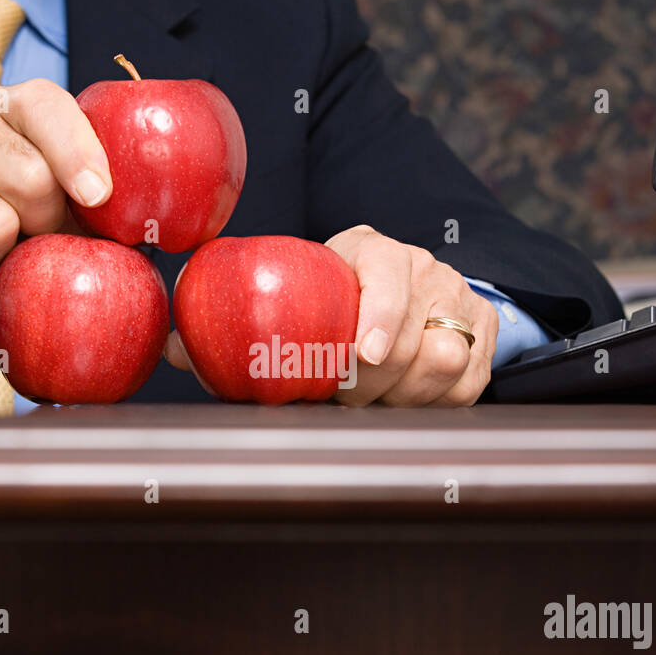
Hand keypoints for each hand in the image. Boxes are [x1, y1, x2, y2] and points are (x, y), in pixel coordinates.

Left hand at [165, 224, 496, 405]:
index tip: (362, 354)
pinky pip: (471, 385)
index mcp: (372, 250)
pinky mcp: (486, 336)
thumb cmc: (327, 301)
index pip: (389, 275)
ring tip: (370, 401)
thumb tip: (169, 348)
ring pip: (447, 363)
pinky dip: (437, 404)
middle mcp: (425, 268)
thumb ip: (228, 323)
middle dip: (375, 384)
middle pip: (415, 338)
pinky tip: (406, 404)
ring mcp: (460, 300)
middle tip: (343, 398)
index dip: (381, 315)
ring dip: (403, 397)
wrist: (402, 293)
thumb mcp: (289, 297)